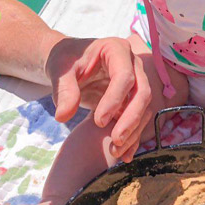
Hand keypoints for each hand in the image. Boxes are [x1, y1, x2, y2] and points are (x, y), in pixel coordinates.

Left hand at [46, 36, 151, 161]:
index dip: (115, 100)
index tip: (99, 121)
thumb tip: (63, 116)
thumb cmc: (66, 61)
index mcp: (117, 50)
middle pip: (142, 92)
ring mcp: (137, 82)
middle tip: (116, 139)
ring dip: (133, 130)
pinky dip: (133, 136)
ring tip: (116, 150)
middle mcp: (133, 65)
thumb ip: (64, 90)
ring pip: (144, 108)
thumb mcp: (60, 71)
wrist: (70, 62)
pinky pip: (139, 118)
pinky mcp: (133, 99)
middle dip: (131, 118)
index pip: (125, 76)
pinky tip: (124, 154)